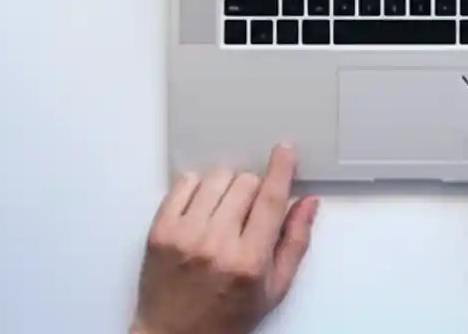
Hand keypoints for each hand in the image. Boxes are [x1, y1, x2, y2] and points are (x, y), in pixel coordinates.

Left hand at [132, 144, 319, 333]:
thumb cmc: (226, 316)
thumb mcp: (274, 288)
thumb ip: (294, 242)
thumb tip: (307, 202)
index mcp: (249, 261)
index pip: (270, 200)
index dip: (280, 169)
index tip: (284, 150)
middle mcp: (216, 245)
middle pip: (245, 183)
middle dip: (253, 190)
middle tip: (248, 212)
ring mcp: (184, 235)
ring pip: (216, 178)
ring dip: (226, 187)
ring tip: (223, 211)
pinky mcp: (160, 230)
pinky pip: (184, 183)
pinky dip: (197, 187)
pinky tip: (201, 208)